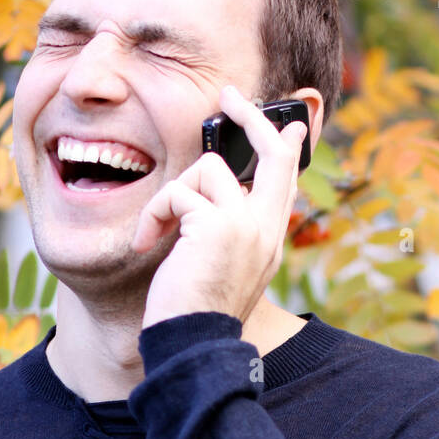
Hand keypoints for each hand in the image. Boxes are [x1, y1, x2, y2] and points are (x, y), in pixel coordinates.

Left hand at [132, 84, 307, 328]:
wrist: (191, 344)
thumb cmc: (193, 314)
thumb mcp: (220, 269)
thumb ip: (224, 232)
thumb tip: (208, 195)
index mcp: (268, 241)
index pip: (287, 182)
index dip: (288, 149)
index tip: (291, 126)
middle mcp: (265, 230)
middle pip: (273, 155)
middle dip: (251, 117)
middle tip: (228, 94)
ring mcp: (245, 225)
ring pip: (207, 170)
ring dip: (171, 197)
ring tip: (156, 232)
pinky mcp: (216, 225)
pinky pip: (177, 193)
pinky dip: (153, 214)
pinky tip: (146, 242)